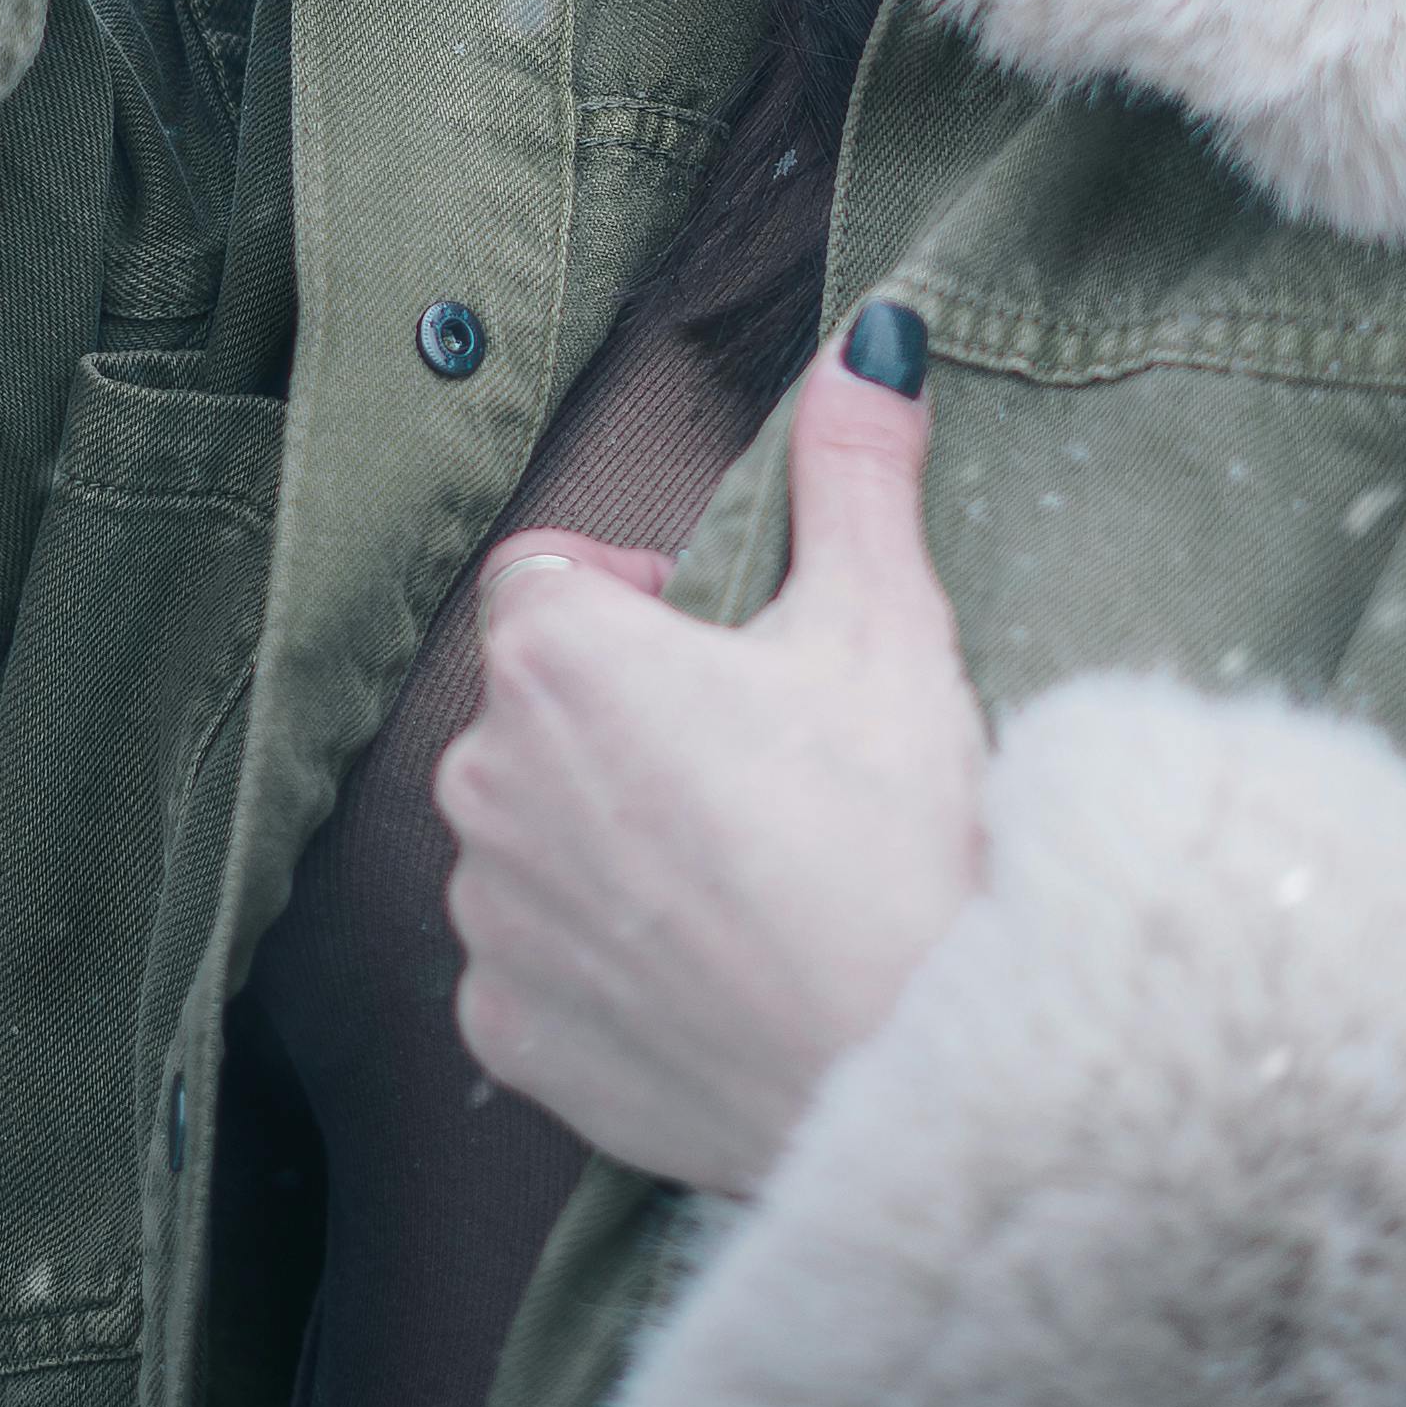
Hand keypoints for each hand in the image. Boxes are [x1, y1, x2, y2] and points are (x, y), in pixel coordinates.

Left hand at [436, 328, 992, 1196]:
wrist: (919, 1068)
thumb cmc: (899, 835)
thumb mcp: (890, 621)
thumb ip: (856, 467)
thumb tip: (871, 338)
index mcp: (560, 658)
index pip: (547, 575)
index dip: (633, 593)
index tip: (716, 638)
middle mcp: (486, 777)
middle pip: (534, 707)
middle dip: (621, 716)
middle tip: (754, 762)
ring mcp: (489, 914)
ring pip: (526, 834)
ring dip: (599, 834)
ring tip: (737, 871)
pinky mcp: (510, 1028)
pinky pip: (530, 962)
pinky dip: (596, 956)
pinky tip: (703, 966)